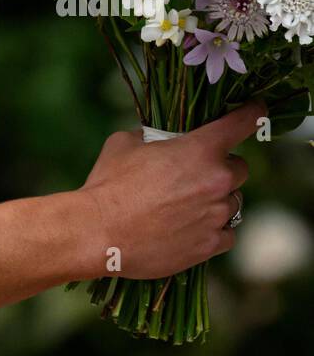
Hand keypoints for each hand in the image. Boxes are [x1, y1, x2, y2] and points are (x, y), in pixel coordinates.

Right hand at [74, 100, 264, 279]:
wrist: (99, 232)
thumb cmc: (109, 183)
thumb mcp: (125, 143)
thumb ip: (152, 137)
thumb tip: (158, 140)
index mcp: (199, 149)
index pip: (241, 124)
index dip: (251, 114)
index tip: (256, 110)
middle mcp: (216, 181)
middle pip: (240, 168)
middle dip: (222, 167)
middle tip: (195, 172)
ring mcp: (216, 215)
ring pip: (233, 202)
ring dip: (216, 199)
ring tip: (186, 204)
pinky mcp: (210, 245)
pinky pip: (227, 233)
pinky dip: (213, 228)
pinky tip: (190, 226)